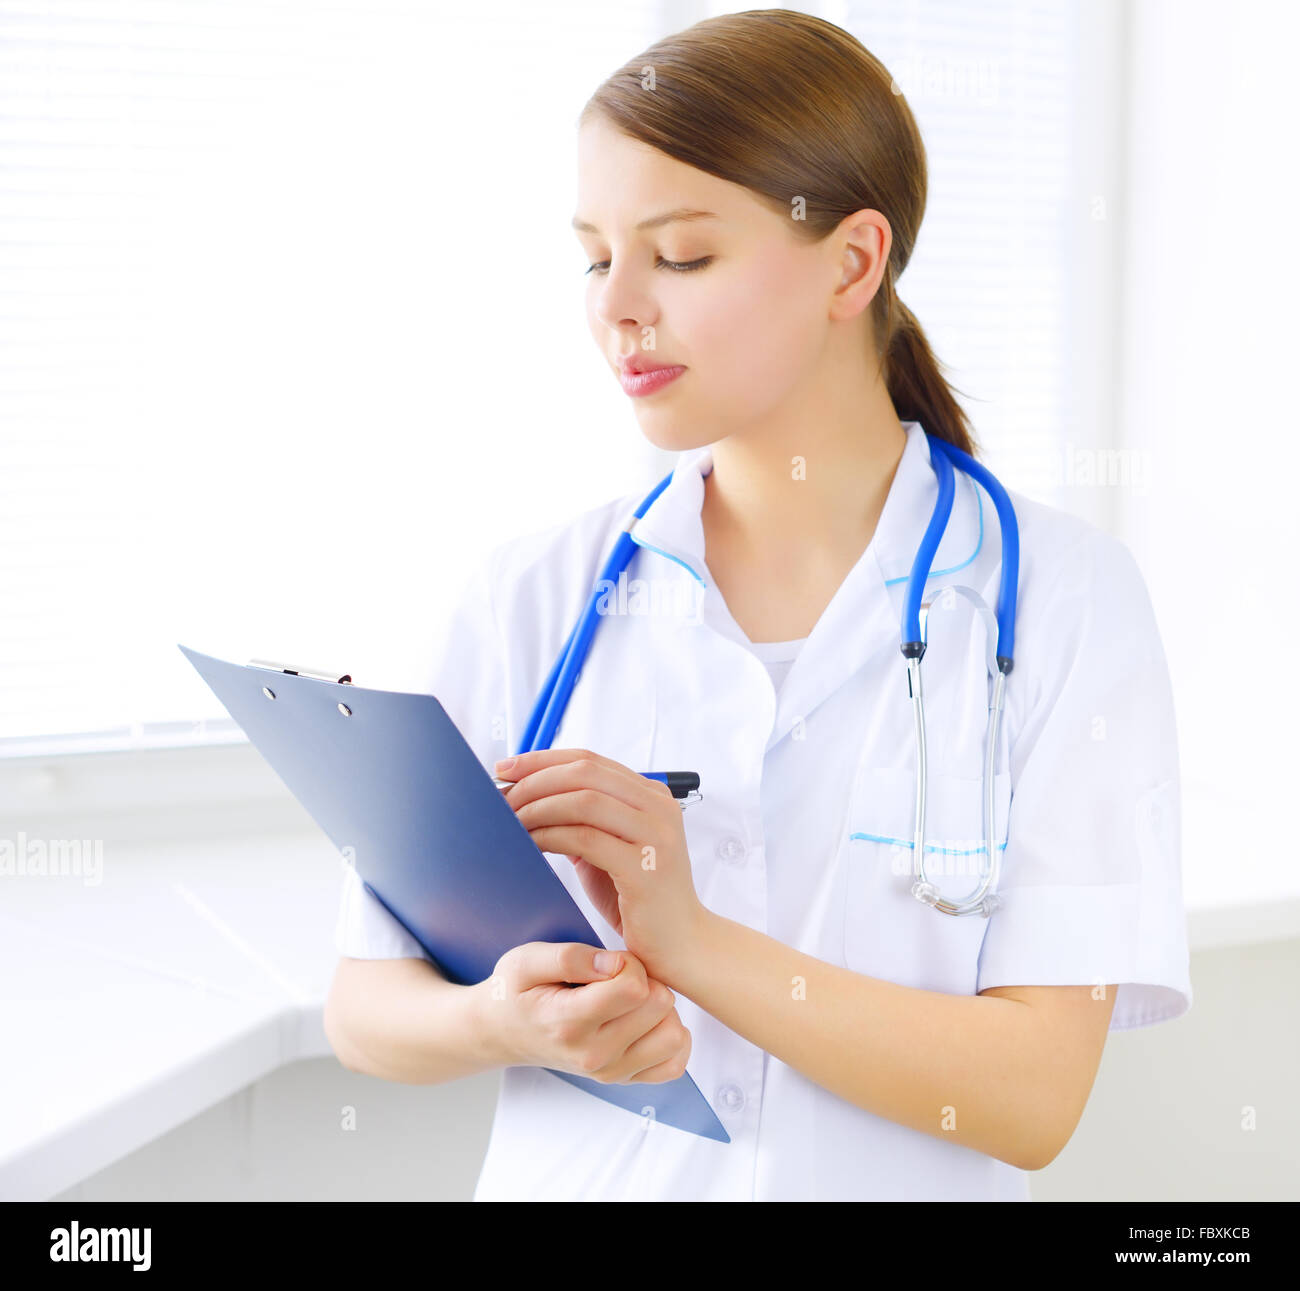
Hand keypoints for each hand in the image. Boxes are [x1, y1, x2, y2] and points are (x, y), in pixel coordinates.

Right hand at [476, 941, 690, 1084]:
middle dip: (646, 980)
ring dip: (660, 1009)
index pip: (634, 987)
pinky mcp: (624, 1080)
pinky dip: (668, 1038)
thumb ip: (571, 956)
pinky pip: (674, 1064)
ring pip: (674, 1035)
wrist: (503, 1033)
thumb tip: (615, 964)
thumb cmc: (516, 992)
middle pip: (660, 1006)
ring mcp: (611, 1072)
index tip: (607, 963)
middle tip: (617, 979)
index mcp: (570, 1023)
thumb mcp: (527, 960)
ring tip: (631, 999)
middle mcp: (594, 1055)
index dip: (628, 963)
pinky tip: (645, 1021)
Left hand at [496, 748, 706, 983]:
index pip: (589, 760)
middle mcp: (658, 807)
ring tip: (510, 822)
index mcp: (652, 795)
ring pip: (583, 800)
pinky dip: (549, 836)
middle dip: (534, 781)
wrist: (682, 946)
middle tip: (501, 799)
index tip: (504, 769)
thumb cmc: (639, 900)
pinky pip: (585, 838)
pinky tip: (529, 844)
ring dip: (538, 807)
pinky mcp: (645, 867)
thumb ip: (582, 821)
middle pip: (584, 773)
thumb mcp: (609, 849)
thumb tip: (527, 797)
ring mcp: (655, 834)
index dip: (542, 760)